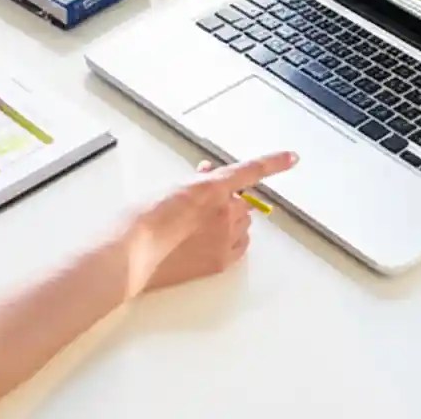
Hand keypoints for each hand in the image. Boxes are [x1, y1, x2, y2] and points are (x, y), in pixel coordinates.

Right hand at [121, 152, 297, 294]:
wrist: (129, 253)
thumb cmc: (140, 220)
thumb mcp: (169, 188)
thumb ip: (196, 182)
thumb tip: (208, 178)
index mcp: (211, 187)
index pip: (250, 170)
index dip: (274, 163)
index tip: (291, 158)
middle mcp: (224, 212)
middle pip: (239, 200)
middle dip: (225, 197)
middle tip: (200, 201)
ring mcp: (225, 239)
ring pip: (241, 224)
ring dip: (228, 219)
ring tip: (196, 226)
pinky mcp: (220, 262)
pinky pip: (240, 246)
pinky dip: (231, 240)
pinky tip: (209, 241)